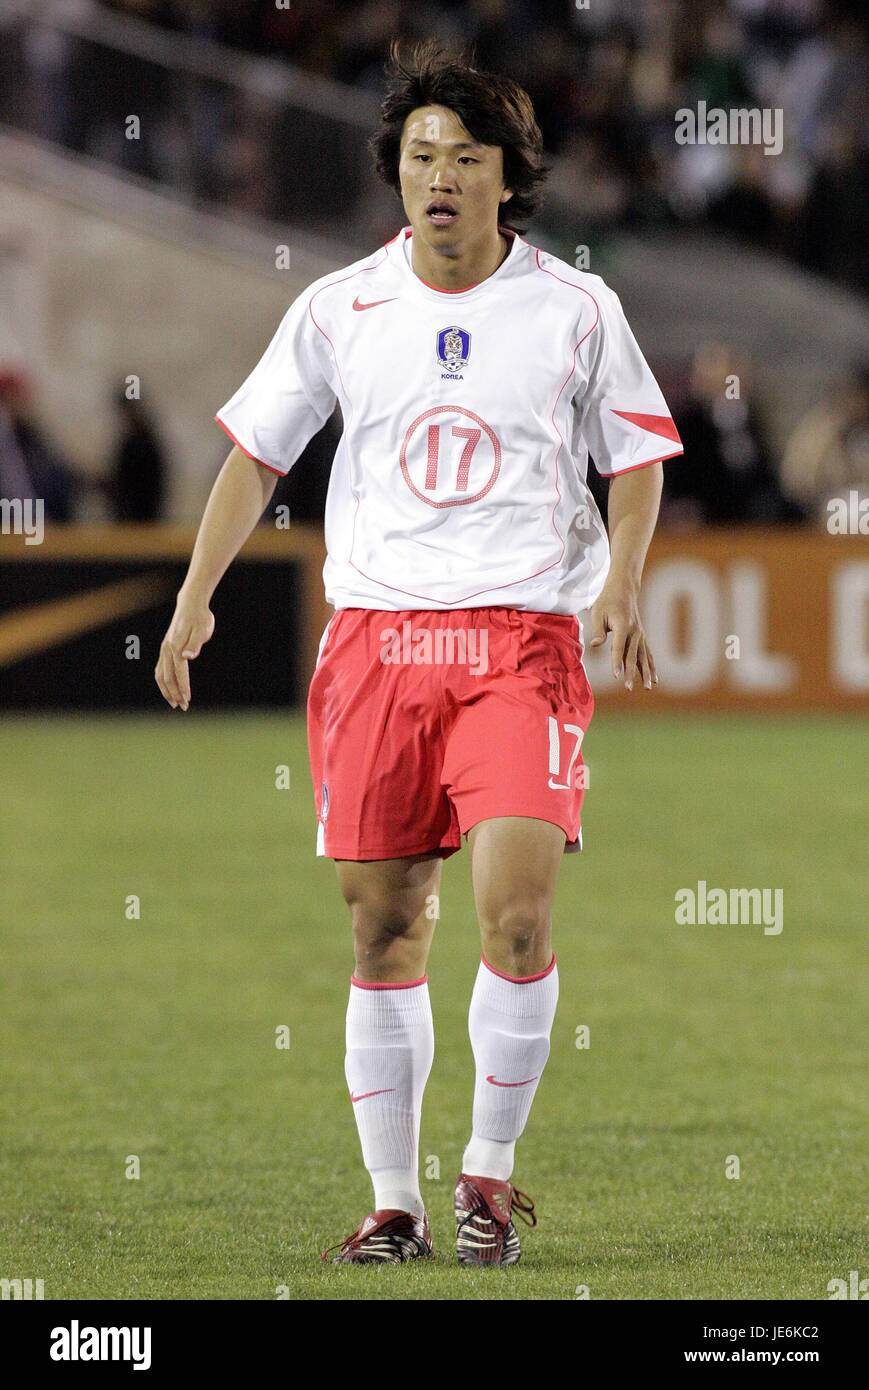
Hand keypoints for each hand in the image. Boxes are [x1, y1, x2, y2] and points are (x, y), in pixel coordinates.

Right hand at [154, 594, 214, 710]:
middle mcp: (167, 649)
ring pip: (160, 675)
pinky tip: (168, 690)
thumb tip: (187, 656)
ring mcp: (164, 649)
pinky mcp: (165, 648)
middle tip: (184, 707)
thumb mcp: (202, 629)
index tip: (188, 700)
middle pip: (167, 677)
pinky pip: (160, 669)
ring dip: (167, 690)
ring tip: (175, 703)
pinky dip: (163, 682)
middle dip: (175, 693)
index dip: (183, 687)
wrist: (190, 604)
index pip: (179, 672)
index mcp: (176, 646)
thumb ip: (195, 644)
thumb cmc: (200, 618)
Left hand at [588, 580, 656, 690]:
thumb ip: (598, 630)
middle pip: (632, 656)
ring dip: (646, 673)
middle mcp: (634, 631)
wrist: (624, 589)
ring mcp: (640, 635)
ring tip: (648, 687)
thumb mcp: (598, 612)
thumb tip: (595, 644)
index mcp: (622, 625)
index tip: (616, 676)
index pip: (618, 647)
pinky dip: (651, 666)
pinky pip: (648, 654)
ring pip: (643, 657)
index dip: (616, 662)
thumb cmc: (607, 600)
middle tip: (628, 687)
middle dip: (630, 672)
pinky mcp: (642, 637)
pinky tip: (654, 679)